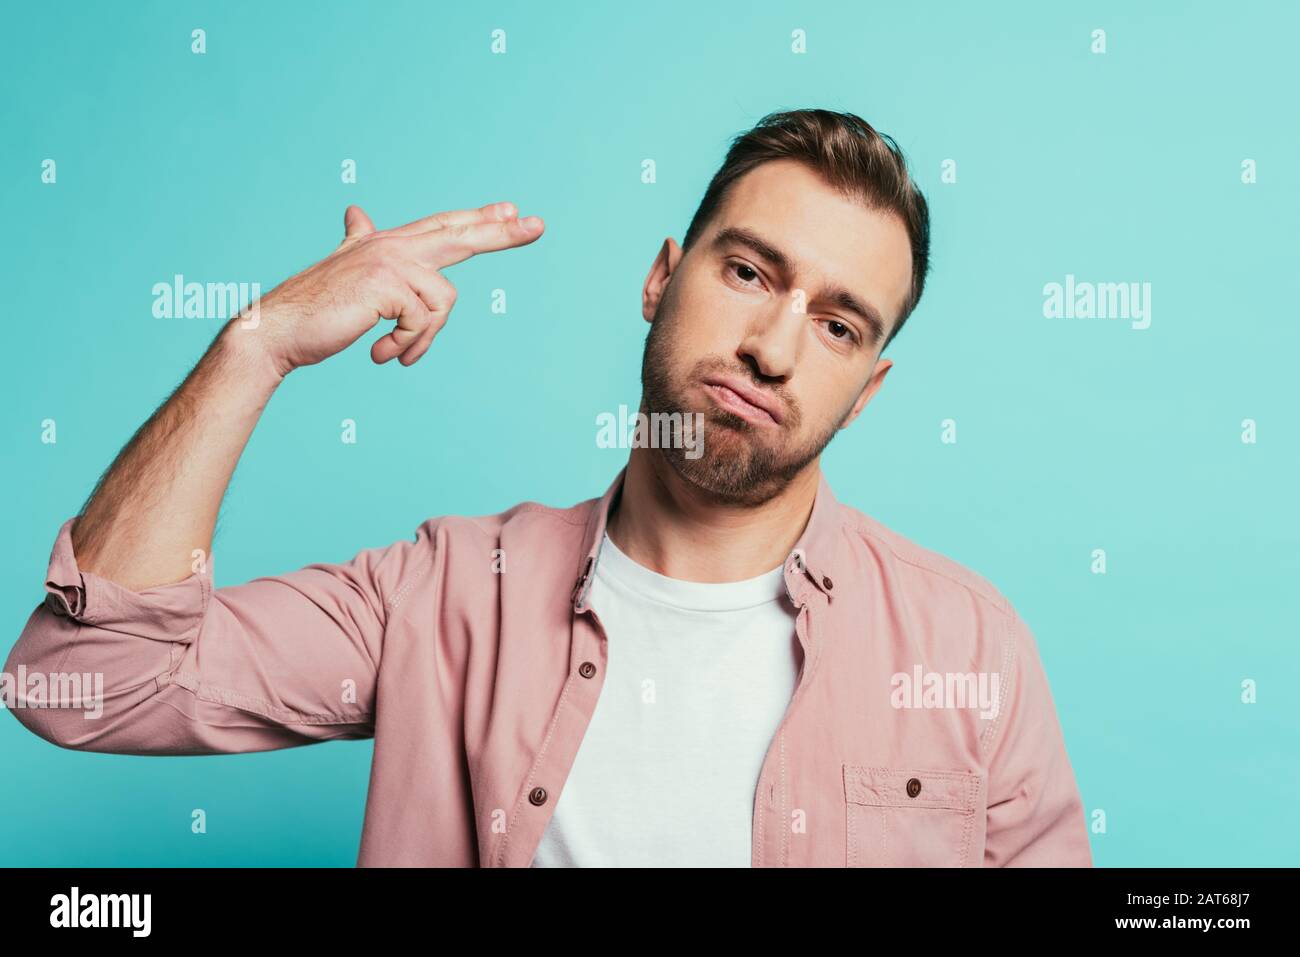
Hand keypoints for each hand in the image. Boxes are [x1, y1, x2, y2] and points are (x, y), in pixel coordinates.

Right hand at [231, 202, 543, 376]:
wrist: (278, 330)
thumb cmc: (313, 309)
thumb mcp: (345, 269)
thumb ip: (358, 240)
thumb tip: (357, 211)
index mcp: (386, 243)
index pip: (442, 226)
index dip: (478, 219)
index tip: (513, 211)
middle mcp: (391, 245)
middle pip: (459, 236)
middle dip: (501, 234)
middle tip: (538, 225)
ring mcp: (390, 261)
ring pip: (442, 303)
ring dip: (421, 340)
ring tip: (393, 353)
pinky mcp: (388, 284)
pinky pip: (424, 322)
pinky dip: (406, 346)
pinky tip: (380, 354)